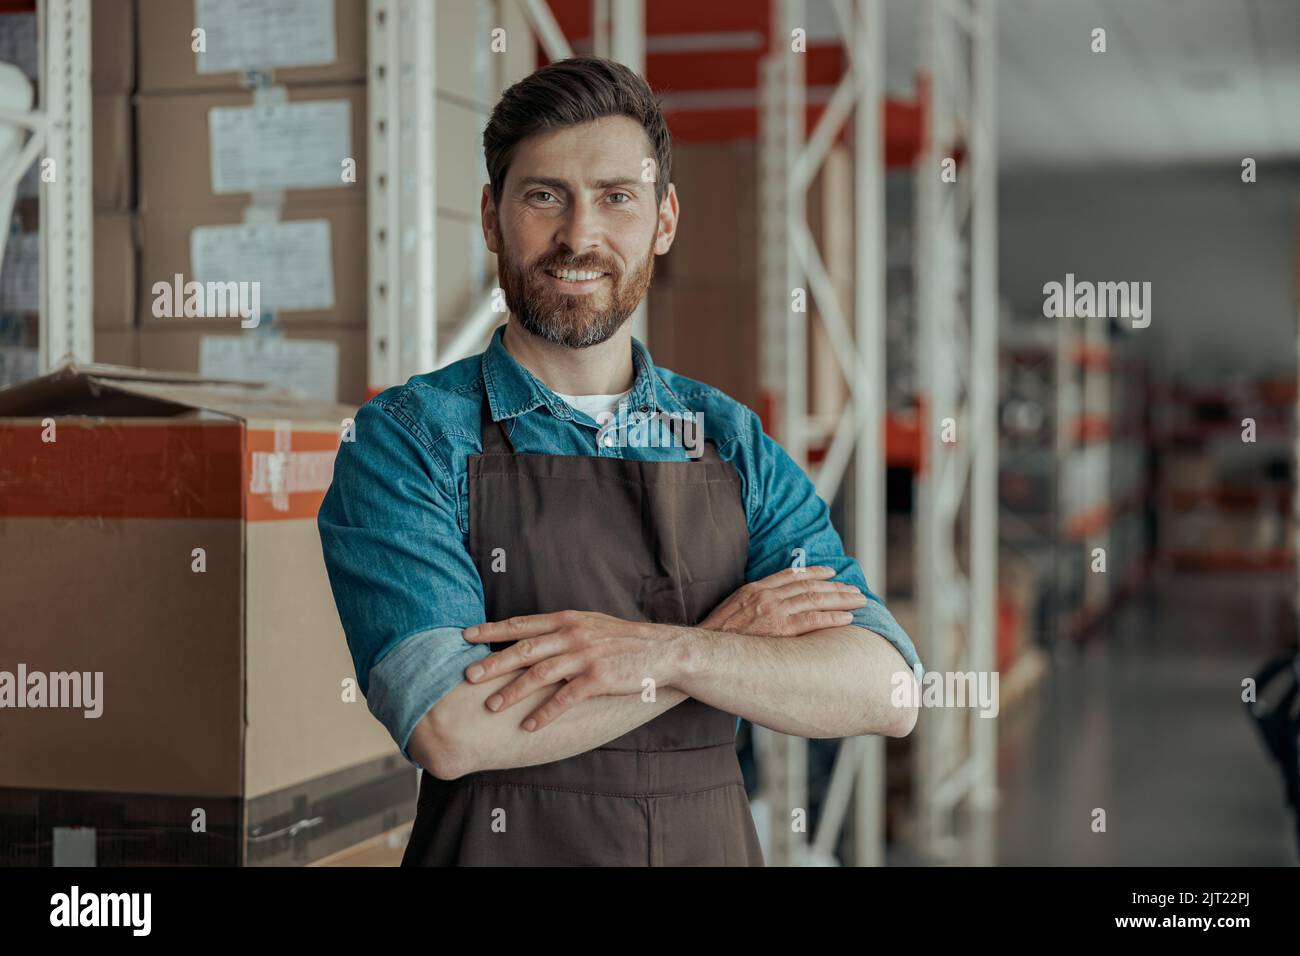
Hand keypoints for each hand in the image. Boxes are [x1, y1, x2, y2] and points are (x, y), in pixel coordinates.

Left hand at [462, 611, 682, 730]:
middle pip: (524, 648)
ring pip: (540, 673)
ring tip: (493, 706)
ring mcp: (586, 656)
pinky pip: (566, 697)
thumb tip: (529, 639)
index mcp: (567, 619)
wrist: (663, 650)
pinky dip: (545, 712)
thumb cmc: (623, 640)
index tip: (466, 636)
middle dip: (494, 662)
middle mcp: (573, 634)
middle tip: (469, 676)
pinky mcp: (599, 678)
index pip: (522, 624)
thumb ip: (561, 630)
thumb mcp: (590, 625)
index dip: (492, 630)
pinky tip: (529, 725)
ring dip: (513, 691)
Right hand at [698, 566, 866, 636]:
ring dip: (840, 599)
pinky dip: (832, 618)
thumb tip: (767, 603)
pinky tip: (847, 619)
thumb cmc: (717, 635)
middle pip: (809, 586)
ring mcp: (775, 612)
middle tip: (854, 588)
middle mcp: (768, 596)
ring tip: (858, 600)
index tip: (830, 573)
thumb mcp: (731, 608)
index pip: (791, 575)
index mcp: (756, 588)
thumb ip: (752, 602)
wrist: (706, 649)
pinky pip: (813, 621)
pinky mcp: (781, 629)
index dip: (814, 573)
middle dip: (835, 586)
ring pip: (815, 600)